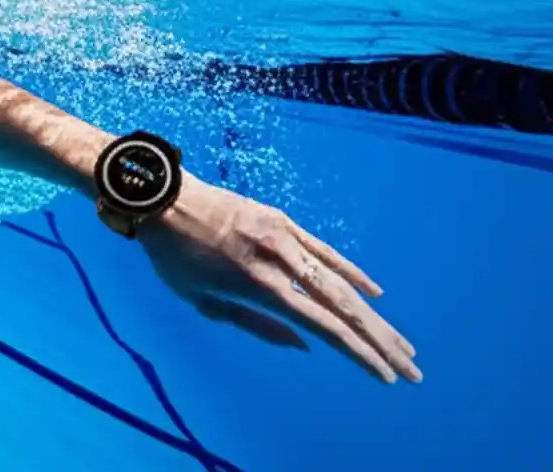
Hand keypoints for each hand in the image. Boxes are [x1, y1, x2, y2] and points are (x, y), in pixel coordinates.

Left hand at [98, 172, 421, 383]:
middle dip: (379, 340)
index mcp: (259, 284)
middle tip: (412, 368)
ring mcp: (284, 237)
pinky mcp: (282, 221)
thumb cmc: (174, 256)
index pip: (323, 326)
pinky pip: (324, 251)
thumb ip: (256, 325)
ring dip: (373, 315)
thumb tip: (305, 345)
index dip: (358, 353)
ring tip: (400, 341)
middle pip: (342, 307)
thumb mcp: (202, 300)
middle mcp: (279, 260)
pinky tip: (375, 295)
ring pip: (340, 281)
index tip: (386, 376)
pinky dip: (351, 273)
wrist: (162, 199)